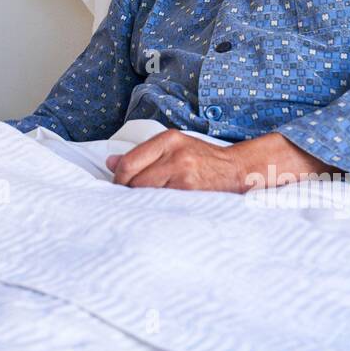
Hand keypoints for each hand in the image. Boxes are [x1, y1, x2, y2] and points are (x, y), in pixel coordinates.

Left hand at [107, 130, 339, 190]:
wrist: (239, 170)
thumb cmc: (204, 160)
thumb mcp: (174, 148)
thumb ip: (142, 154)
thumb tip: (110, 163)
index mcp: (168, 139)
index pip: (128, 162)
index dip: (118, 179)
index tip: (118, 187)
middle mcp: (175, 154)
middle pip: (134, 180)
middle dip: (129, 193)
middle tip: (131, 200)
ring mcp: (183, 174)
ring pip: (147, 194)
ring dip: (143, 202)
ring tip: (147, 204)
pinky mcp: (191, 192)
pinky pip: (163, 203)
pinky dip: (158, 208)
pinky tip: (161, 210)